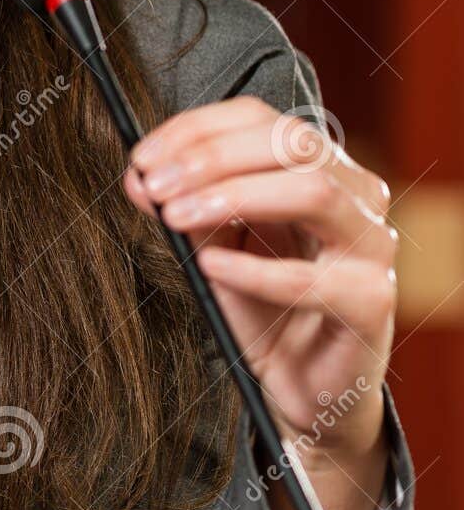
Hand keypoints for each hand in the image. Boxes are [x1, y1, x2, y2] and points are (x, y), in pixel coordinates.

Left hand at [126, 96, 397, 509]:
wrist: (304, 390)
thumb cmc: (264, 310)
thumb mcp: (213, 247)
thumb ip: (184, 207)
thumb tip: (138, 177)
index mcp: (319, 167)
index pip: (261, 119)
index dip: (196, 129)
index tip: (142, 156)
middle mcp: (355, 194)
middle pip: (290, 142)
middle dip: (211, 157)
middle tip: (155, 187)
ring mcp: (370, 245)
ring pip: (314, 191)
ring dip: (234, 196)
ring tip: (177, 218)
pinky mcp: (371, 302)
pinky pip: (313, 279)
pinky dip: (254, 270)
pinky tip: (212, 269)